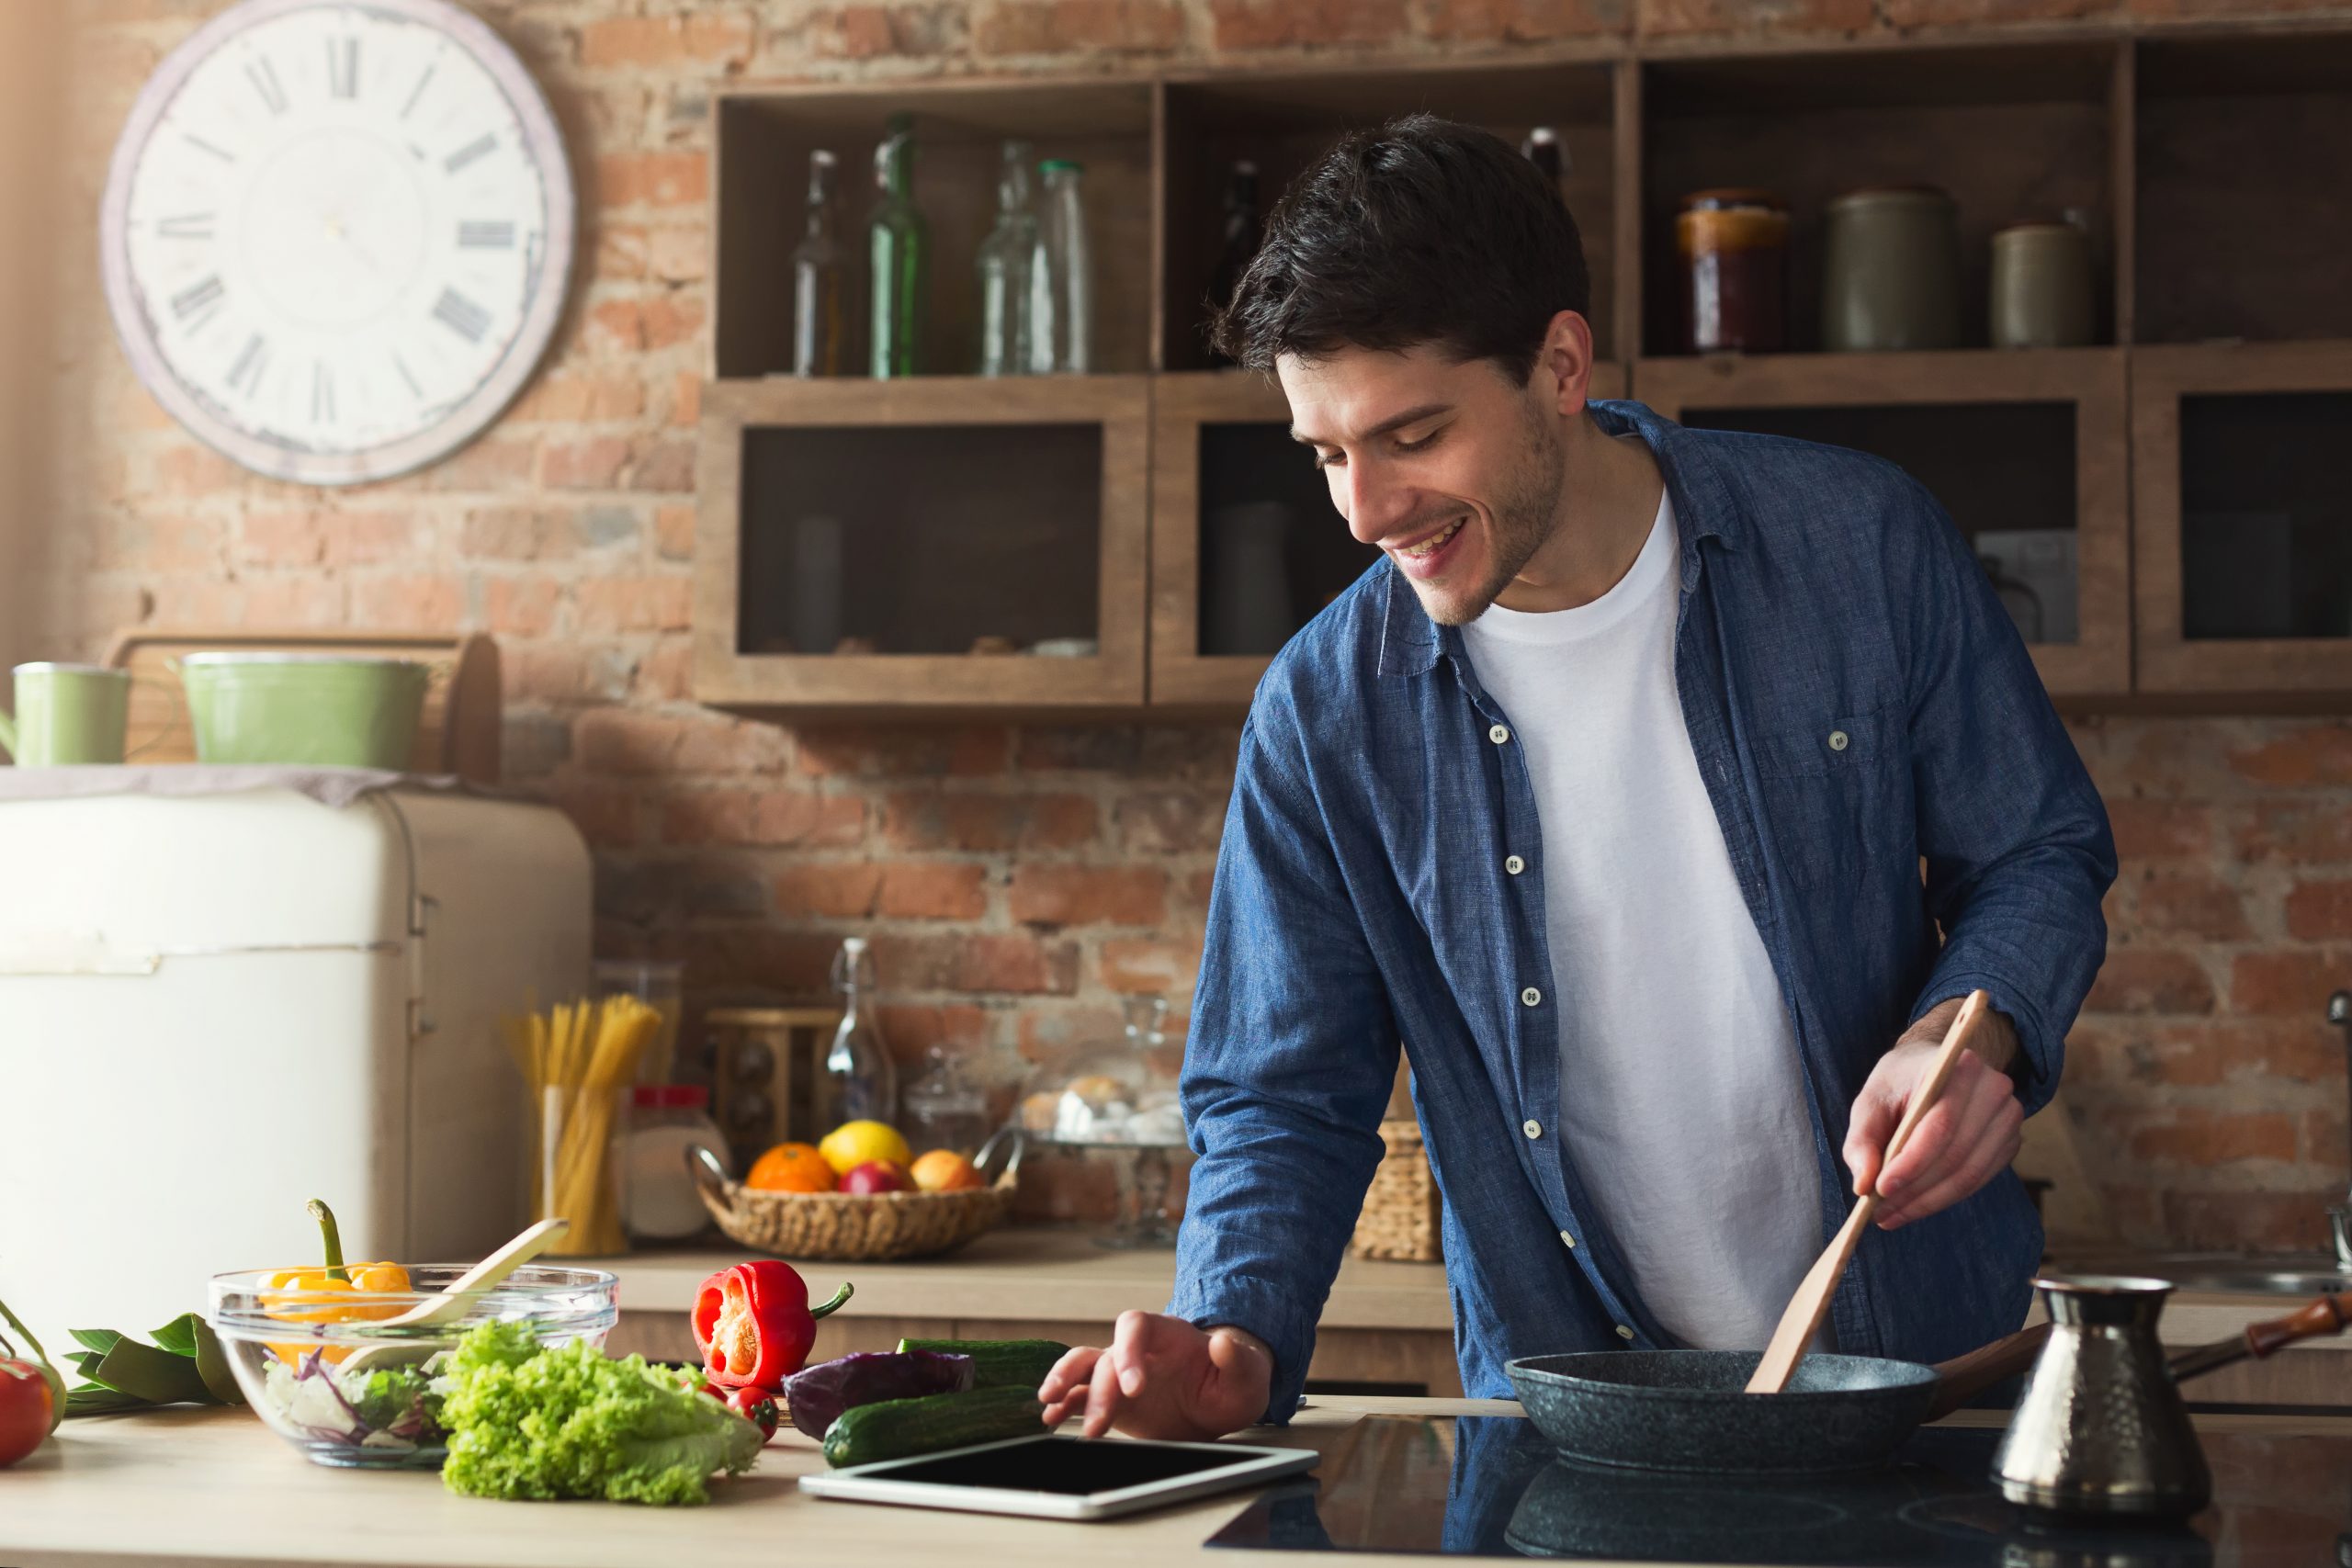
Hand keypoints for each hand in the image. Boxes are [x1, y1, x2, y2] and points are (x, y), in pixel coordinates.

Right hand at [1037, 1311, 1272, 1440]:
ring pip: (1083, 1366)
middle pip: (1107, 1357)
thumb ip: (1237, 1359)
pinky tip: (1052, 1418)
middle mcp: (1138, 1349)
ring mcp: (1121, 1373)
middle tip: (1098, 1427)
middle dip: (1100, 1392)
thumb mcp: (1247, 1373)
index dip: (1128, 1352)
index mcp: (1168, 1334)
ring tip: (1050, 1407)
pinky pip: (1081, 1394)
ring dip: (1065, 1383)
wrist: (1221, 1401)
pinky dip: (1064, 1404)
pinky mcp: (1112, 1399)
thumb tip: (1222, 1342)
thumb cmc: (1235, 1380)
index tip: (1134, 1388)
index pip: (1136, 1326)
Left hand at [1843, 998, 2022, 1230]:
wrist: (1938, 1068)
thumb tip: (1863, 1185)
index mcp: (1956, 1067)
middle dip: (1915, 1191)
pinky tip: (1914, 1206)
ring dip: (1927, 1202)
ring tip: (1891, 1215)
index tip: (1880, 1190)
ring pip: (1969, 1174)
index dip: (1911, 1163)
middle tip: (1880, 1213)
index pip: (1940, 1125)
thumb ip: (1862, 1140)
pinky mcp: (2009, 1141)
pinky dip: (1945, 1198)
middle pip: (1956, 1155)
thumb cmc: (1900, 1083)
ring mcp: (2008, 1116)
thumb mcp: (1870, 1101)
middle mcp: (1992, 1089)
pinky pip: (1979, 1179)